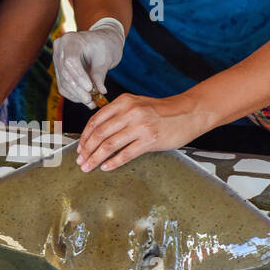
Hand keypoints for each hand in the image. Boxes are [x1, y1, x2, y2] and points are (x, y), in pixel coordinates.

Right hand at [53, 17, 124, 107]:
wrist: (102, 42)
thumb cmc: (106, 46)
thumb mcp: (106, 58)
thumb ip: (100, 74)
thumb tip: (100, 91)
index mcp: (71, 40)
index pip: (70, 60)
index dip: (78, 76)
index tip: (90, 88)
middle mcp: (60, 49)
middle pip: (65, 73)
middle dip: (78, 89)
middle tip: (90, 100)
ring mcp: (57, 60)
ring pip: (63, 82)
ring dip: (76, 95)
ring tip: (91, 103)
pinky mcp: (59, 71)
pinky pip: (63, 86)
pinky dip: (74, 95)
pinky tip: (86, 100)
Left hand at [76, 92, 214, 170]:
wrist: (189, 112)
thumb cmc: (162, 111)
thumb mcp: (137, 104)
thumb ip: (119, 114)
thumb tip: (98, 133)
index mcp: (124, 102)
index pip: (96, 120)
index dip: (85, 136)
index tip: (80, 148)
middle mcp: (130, 112)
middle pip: (100, 133)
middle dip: (87, 150)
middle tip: (80, 161)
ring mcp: (140, 126)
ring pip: (109, 145)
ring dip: (95, 158)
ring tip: (88, 167)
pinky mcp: (150, 140)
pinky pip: (126, 154)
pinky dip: (113, 162)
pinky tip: (106, 167)